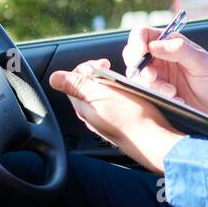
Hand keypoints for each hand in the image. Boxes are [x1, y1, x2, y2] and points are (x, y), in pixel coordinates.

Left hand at [48, 59, 185, 172]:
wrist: (154, 141)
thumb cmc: (132, 119)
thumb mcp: (103, 95)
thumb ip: (77, 86)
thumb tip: (53, 78)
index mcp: (83, 107)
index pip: (72, 79)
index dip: (86, 67)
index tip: (103, 64)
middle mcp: (90, 115)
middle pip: (85, 87)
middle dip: (97, 74)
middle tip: (113, 72)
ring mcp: (104, 120)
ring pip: (99, 95)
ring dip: (109, 84)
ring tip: (122, 83)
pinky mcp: (118, 124)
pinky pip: (111, 104)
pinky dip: (117, 95)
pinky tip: (129, 96)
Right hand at [123, 27, 207, 129]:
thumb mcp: (202, 62)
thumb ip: (180, 50)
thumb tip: (153, 45)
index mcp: (169, 43)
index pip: (142, 34)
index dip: (137, 41)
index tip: (141, 52)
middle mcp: (159, 58)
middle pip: (132, 56)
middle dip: (140, 66)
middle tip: (152, 76)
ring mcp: (157, 77)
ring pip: (138, 77)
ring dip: (153, 86)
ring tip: (173, 93)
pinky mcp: (157, 95)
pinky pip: (147, 95)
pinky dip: (159, 98)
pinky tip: (177, 102)